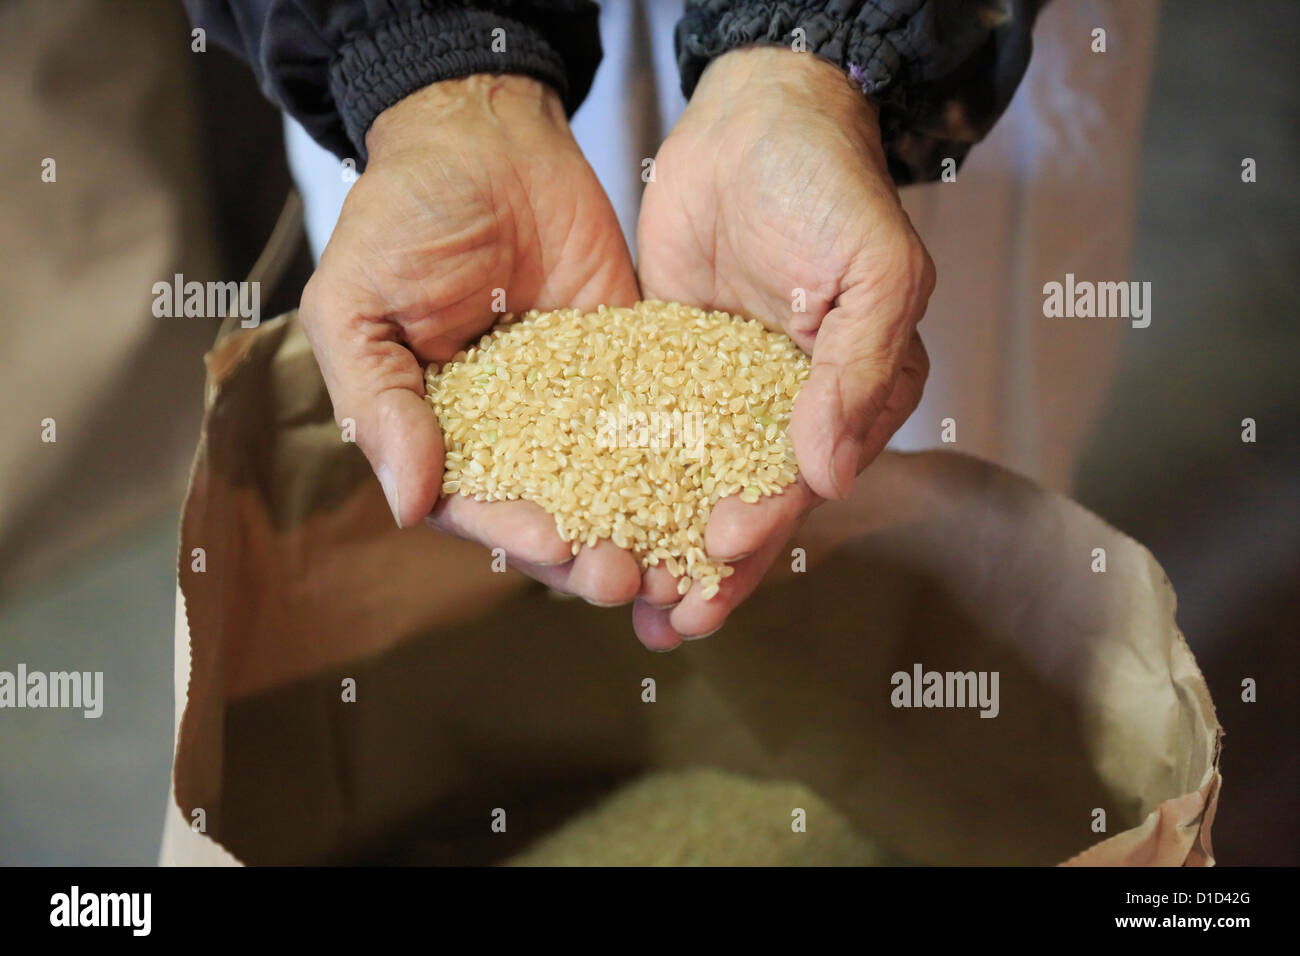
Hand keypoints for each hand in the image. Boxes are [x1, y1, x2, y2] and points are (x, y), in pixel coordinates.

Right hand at [299, 74, 643, 605]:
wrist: (485, 137)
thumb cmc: (401, 215)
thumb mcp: (356, 305)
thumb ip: (376, 402)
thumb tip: (408, 504)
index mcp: (438, 435)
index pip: (474, 506)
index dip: (510, 533)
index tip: (553, 544)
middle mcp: (510, 436)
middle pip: (551, 516)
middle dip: (586, 554)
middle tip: (626, 576)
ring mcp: (574, 408)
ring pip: (610, 488)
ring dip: (640, 529)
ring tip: (677, 561)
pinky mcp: (629, 371)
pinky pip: (655, 422)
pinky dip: (682, 463)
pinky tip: (713, 493)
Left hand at [634, 47, 934, 646]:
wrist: (757, 119)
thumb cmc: (830, 186)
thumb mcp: (873, 270)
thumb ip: (859, 369)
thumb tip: (830, 474)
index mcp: (848, 401)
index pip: (803, 484)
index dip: (764, 527)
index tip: (717, 556)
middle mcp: (786, 412)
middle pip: (745, 508)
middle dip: (706, 573)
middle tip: (665, 625)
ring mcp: (722, 396)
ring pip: (689, 488)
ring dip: (658, 547)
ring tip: (618, 598)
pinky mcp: (667, 373)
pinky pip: (643, 438)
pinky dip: (619, 483)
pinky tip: (584, 519)